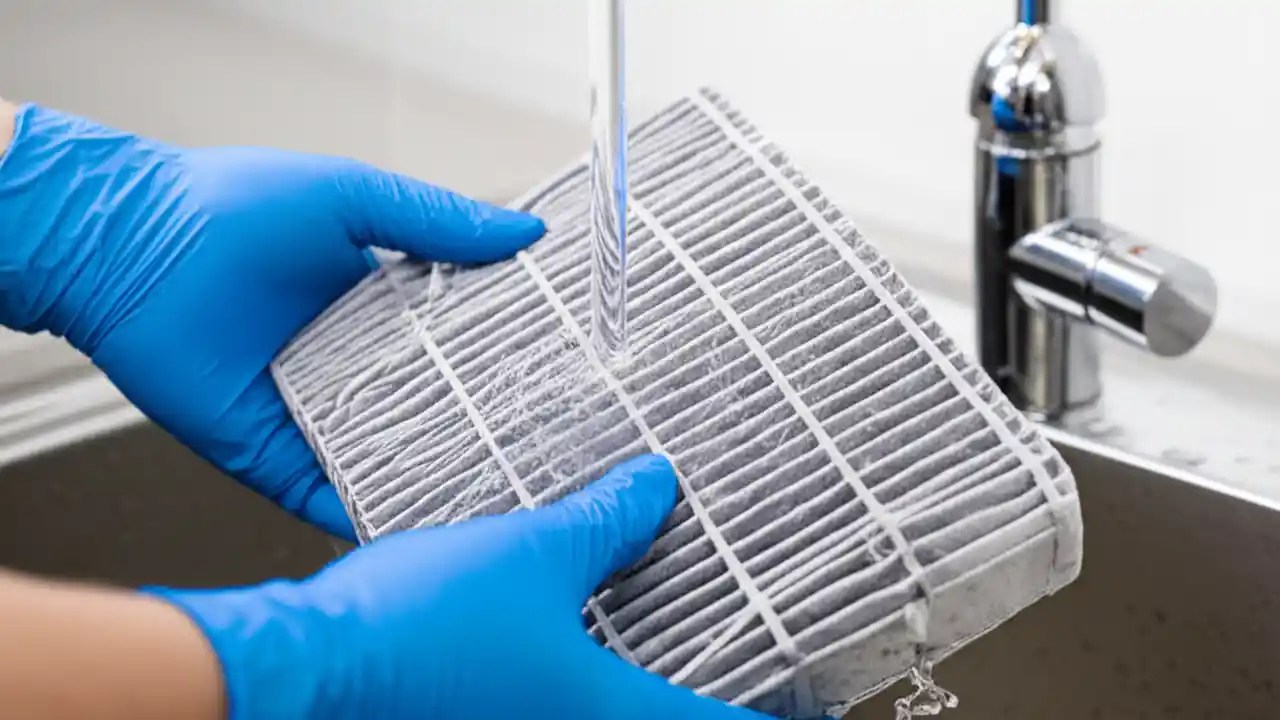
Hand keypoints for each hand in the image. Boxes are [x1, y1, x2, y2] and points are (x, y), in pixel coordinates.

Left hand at [0, 104, 543, 538]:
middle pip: (435, 411)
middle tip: (549, 458)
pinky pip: (330, 496)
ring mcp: (316, 414)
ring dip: (438, 483)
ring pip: (391, 460)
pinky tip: (417, 533)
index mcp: (380, 306)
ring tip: (502, 509)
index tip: (564, 378)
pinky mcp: (275, 456)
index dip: (508, 361)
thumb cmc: (232, 207)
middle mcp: (354, 365)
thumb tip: (525, 231)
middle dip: (484, 434)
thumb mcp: (352, 196)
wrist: (126, 247)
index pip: (460, 344)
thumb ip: (436, 220)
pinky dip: (368, 515)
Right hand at [149, 455, 773, 719]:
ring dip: (636, 685)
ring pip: (602, 712)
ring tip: (660, 642)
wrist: (301, 667)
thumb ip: (602, 524)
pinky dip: (575, 672)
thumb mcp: (529, 553)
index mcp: (598, 710)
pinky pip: (550, 701)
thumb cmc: (406, 632)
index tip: (818, 715)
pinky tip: (565, 633)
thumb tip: (653, 490)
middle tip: (744, 669)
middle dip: (705, 699)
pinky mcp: (477, 717)